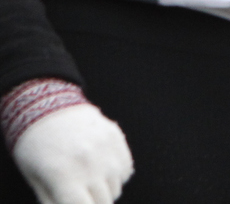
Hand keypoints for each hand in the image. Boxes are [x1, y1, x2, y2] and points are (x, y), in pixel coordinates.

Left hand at [11, 102, 133, 203]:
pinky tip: (99, 170)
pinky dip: (115, 177)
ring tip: (87, 183)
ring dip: (104, 192)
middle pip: (104, 202)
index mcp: (65, 176)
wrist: (47, 106)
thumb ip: (52, 202)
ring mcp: (107, 150)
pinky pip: (125, 171)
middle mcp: (91, 164)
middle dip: (92, 203)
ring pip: (116, 188)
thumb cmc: (34, 147)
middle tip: (80, 197)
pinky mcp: (117, 139)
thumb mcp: (34, 179)